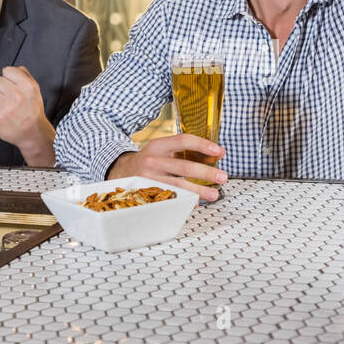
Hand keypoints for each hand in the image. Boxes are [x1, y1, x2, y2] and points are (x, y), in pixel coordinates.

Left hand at [0, 66, 54, 165]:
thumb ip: (25, 76)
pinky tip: (1, 111)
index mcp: (27, 87)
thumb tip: (14, 68)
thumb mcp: (36, 91)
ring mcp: (5, 107)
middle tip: (9, 97)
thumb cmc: (33, 112)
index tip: (11, 83)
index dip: (9, 77)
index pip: (8, 70)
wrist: (33, 133)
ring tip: (6, 105)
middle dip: (3, 88)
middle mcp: (16, 96)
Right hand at [108, 134, 226, 201]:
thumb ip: (181, 151)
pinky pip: (170, 198)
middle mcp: (152, 161)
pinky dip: (185, 201)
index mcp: (158, 146)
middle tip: (222, 177)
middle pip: (184, 166)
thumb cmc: (148, 160)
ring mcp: (149, 179)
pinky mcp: (148, 193)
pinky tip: (195, 202)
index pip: (183, 141)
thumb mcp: (160, 149)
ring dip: (199, 190)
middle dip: (206, 172)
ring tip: (214, 194)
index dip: (203, 145)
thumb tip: (212, 156)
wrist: (120, 172)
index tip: (219, 151)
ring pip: (178, 185)